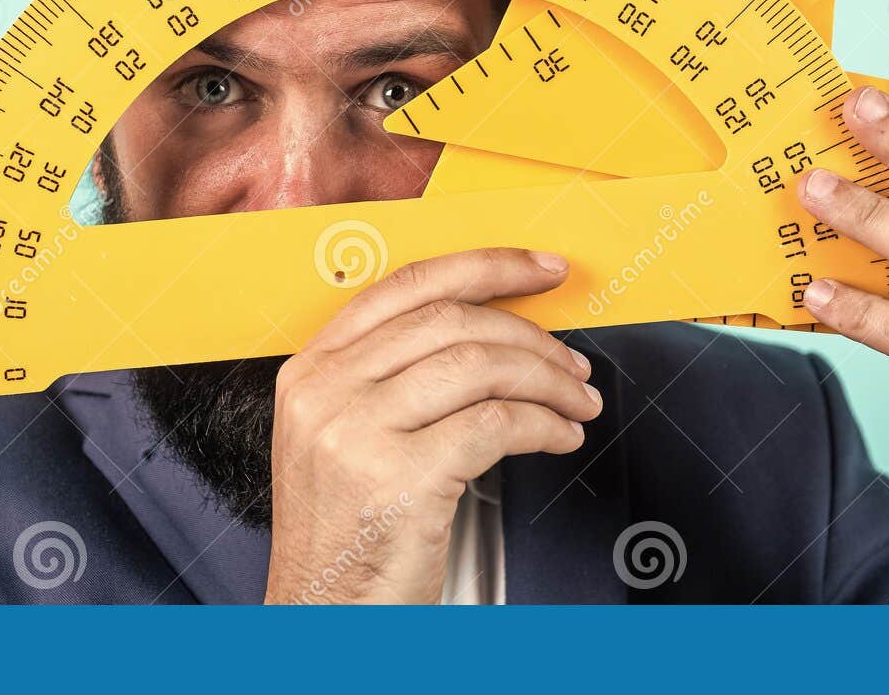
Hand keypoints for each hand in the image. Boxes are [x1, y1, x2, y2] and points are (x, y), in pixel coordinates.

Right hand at [263, 247, 599, 603]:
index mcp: (311, 369)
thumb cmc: (346, 536)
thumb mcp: (344, 438)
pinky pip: (497, 424)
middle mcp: (325, 390)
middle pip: (451, 320)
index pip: (408, 285)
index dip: (486, 267)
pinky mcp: (399, 478)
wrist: (323, 622)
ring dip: (547, 380)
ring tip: (577, 401)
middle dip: (530, 334)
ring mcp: (356, 432)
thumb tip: (494, 333)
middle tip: (573, 359)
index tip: (541, 269)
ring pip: (480, 366)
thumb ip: (395, 378)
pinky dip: (544, 425)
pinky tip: (561, 437)